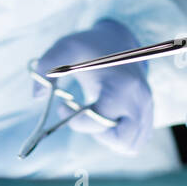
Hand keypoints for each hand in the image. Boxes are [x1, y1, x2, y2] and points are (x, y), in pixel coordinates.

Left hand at [36, 19, 153, 154]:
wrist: (117, 40)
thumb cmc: (89, 47)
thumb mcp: (64, 48)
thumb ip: (45, 67)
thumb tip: (37, 97)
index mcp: (121, 85)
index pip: (100, 121)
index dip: (74, 120)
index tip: (62, 105)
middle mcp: (139, 99)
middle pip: (122, 140)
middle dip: (98, 134)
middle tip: (85, 116)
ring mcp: (147, 107)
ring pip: (131, 145)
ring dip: (108, 138)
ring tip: (95, 116)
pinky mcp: (148, 113)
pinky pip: (137, 141)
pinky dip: (119, 138)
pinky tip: (106, 119)